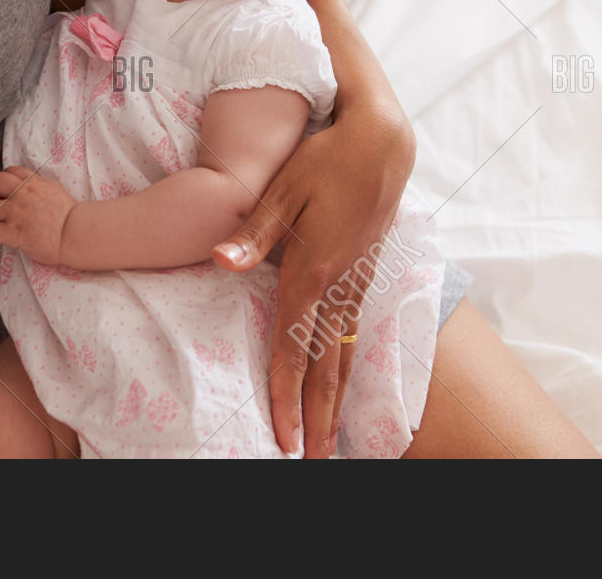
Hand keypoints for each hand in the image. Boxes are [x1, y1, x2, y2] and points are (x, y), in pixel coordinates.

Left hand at [0, 166, 77, 263]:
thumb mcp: (55, 192)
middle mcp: (22, 195)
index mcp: (34, 183)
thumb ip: (40, 188)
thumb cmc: (70, 216)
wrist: (75, 232)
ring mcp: (16, 213)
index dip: (3, 178)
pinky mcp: (13, 232)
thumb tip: (31, 190)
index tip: (0, 188)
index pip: (12, 171)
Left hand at [212, 102, 412, 458]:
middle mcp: (339, 284)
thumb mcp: (284, 189)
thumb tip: (219, 262)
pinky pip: (354, 334)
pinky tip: (340, 383)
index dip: (285, 396)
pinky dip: (346, 368)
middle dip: (317, 417)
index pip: (294, 348)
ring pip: (345, 355)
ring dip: (335, 400)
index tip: (282, 437)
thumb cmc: (325, 157)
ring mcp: (358, 281)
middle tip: (310, 460)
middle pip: (326, 367)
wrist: (382, 140)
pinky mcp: (366, 272)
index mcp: (313, 270)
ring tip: (328, 440)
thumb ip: (253, 232)